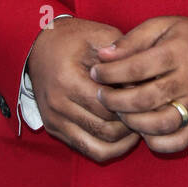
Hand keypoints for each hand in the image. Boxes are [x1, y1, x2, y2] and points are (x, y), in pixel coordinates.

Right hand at [26, 18, 139, 163]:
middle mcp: (58, 105)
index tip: (149, 96)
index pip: (109, 105)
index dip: (134, 104)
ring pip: (101, 147)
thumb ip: (122, 56)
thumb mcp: (99, 36)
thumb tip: (146, 81)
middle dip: (132, 123)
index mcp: (68, 80)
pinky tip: (125, 134)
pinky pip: (89, 150)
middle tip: (148, 113)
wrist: (38, 46)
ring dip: (124, 140)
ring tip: (139, 123)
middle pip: (107, 129)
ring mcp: (55, 120)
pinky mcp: (55, 130)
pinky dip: (111, 148)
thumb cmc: (73, 39)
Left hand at [90, 16, 187, 154]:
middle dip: (115, 100)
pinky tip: (142, 131)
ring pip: (160, 123)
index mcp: (176, 53)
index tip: (95, 72)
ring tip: (119, 112)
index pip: (137, 67)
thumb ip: (133, 39)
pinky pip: (179, 140)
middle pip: (145, 99)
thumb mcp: (163, 25)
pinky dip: (158, 143)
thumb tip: (104, 54)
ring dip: (133, 122)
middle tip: (100, 95)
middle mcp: (187, 80)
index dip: (110, 72)